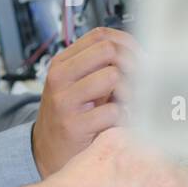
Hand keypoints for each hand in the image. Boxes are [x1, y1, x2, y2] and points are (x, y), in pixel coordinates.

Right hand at [31, 27, 139, 176]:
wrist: (48, 150)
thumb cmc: (70, 115)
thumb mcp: (78, 84)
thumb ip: (100, 67)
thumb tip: (139, 53)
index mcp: (62, 63)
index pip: (100, 36)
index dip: (127, 44)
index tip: (140, 59)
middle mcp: (60, 77)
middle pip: (108, 50)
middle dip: (130, 63)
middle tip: (138, 80)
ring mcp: (65, 100)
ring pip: (112, 76)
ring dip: (127, 91)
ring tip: (126, 103)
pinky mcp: (74, 125)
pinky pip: (113, 111)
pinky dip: (122, 117)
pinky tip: (118, 122)